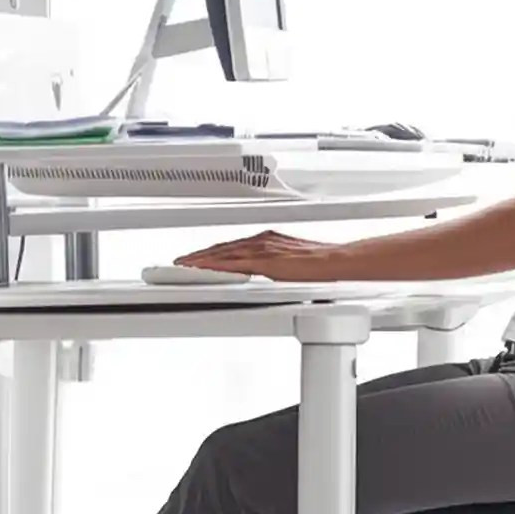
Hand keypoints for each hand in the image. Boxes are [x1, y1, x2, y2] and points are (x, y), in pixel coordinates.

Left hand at [174, 230, 338, 280]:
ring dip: (201, 260)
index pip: (232, 246)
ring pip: (223, 254)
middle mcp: (261, 241)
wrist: (334, 260)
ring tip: (184, 266)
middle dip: (200, 255)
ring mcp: (261, 250)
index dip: (212, 252)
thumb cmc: (320, 263)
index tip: (197, 257)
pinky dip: (214, 266)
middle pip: (222, 248)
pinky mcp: (264, 262)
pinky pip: (233, 264)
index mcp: (267, 240)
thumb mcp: (290, 262)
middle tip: (181, 262)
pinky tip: (203, 270)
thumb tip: (266, 273)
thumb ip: (274, 265)